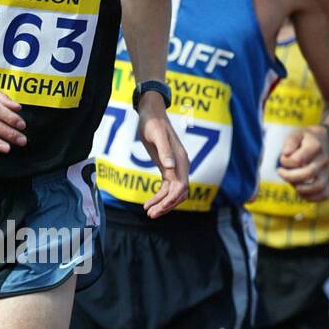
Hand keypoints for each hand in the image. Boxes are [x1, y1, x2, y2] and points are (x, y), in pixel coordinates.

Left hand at [137, 94, 188, 215]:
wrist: (151, 113)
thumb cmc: (153, 123)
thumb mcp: (156, 136)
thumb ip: (165, 151)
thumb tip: (171, 168)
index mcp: (181, 160)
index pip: (181, 187)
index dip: (170, 200)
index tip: (157, 209)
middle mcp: (181, 166)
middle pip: (178, 193)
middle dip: (166, 206)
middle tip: (150, 215)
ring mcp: (175, 167)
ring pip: (172, 193)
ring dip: (162, 204)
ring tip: (148, 212)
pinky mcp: (168, 168)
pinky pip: (166, 187)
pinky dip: (159, 196)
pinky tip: (148, 203)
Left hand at [277, 126, 328, 202]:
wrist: (324, 141)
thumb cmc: (305, 139)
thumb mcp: (296, 134)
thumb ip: (290, 142)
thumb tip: (286, 154)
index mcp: (315, 146)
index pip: (298, 160)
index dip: (285, 161)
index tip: (282, 158)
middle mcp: (323, 160)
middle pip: (308, 174)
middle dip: (289, 177)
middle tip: (281, 173)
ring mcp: (327, 172)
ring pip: (318, 187)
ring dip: (301, 189)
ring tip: (292, 184)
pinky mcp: (328, 181)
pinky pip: (323, 194)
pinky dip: (311, 197)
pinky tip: (300, 192)